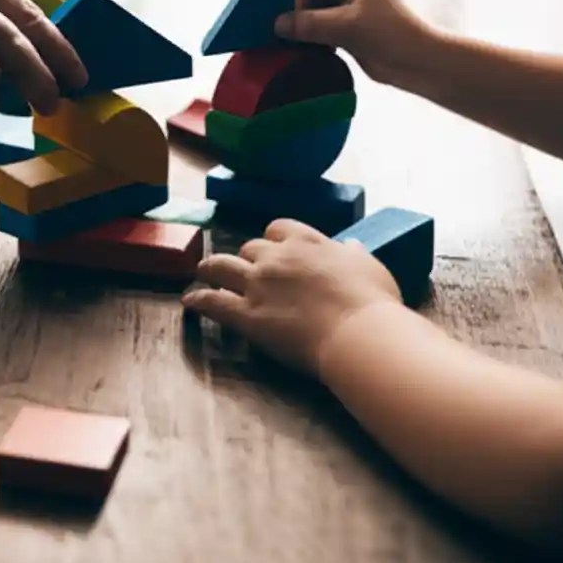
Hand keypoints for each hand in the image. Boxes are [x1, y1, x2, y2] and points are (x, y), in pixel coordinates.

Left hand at [182, 218, 400, 372]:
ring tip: (202, 272)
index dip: (273, 239)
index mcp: (307, 242)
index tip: (273, 247)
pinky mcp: (247, 315)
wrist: (359, 332)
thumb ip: (353, 254)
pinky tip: (190, 302)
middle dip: (246, 258)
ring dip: (210, 269)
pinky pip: (213, 303)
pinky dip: (198, 300)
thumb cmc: (372, 302)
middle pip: (250, 249)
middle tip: (244, 269)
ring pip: (221, 267)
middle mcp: (277, 258)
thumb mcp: (369, 266)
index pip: (279, 229)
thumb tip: (349, 245)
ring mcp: (258, 285)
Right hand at [273, 0, 437, 88]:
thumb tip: (278, 25)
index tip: (274, 19)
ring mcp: (347, 6)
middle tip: (272, 33)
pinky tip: (298, 51)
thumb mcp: (348, 27)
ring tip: (282, 43)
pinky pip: (318, 28)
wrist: (419, 63)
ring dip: (298, 28)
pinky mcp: (346, 27)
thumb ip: (311, 24)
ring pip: (310, 13)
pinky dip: (308, 39)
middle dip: (291, 13)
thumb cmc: (392, 37)